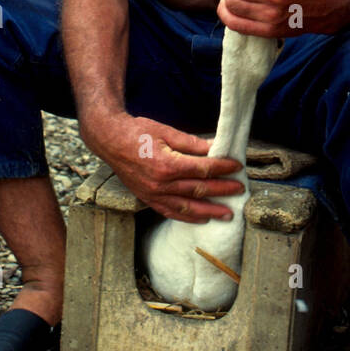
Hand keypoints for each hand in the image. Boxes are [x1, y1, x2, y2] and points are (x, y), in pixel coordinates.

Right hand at [78, 110, 243, 222]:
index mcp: (167, 164)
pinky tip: (202, 219)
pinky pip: (171, 212)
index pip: (203, 169)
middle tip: (240, 190)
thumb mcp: (166, 132)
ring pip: (188, 206)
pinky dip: (188, 217)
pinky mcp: (147, 198)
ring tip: (227, 214)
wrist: (109, 140)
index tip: (237, 166)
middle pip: (199, 189)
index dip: (222, 168)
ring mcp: (153, 193)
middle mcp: (161, 183)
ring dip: (210, 211)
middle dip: (222, 190)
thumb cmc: (137, 132)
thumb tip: (215, 148)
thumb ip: (192, 143)